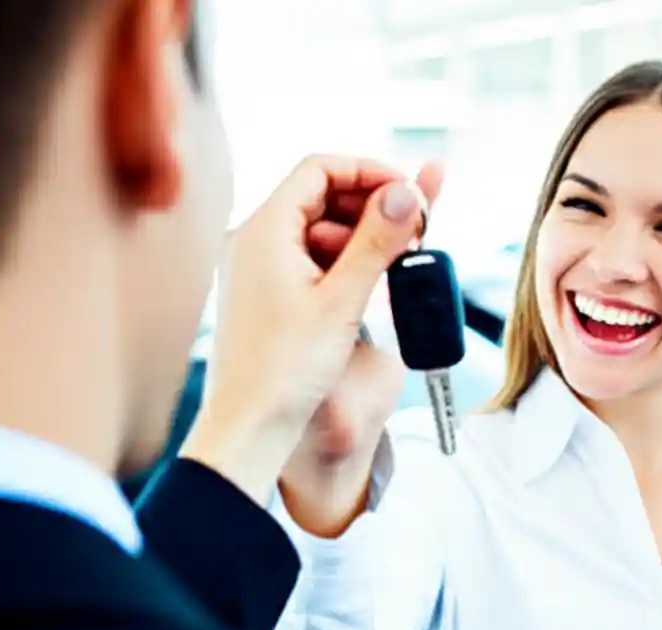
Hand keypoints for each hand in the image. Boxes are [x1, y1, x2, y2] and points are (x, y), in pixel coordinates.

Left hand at [180, 155, 442, 502]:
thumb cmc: (286, 370)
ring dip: (359, 234)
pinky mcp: (262, 292)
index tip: (409, 192)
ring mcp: (253, 266)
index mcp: (262, 230)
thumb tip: (408, 192)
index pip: (319, 169)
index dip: (369, 172)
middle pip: (318, 195)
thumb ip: (377, 240)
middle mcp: (251, 240)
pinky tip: (368, 282)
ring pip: (315, 227)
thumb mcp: (343, 300)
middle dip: (369, 205)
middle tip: (413, 226)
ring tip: (396, 258)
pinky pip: (306, 257)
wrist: (248, 428)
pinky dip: (340, 260)